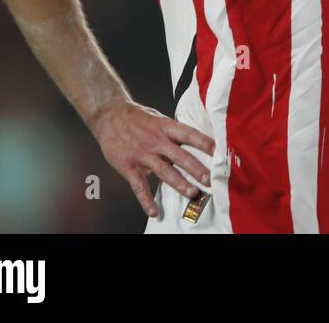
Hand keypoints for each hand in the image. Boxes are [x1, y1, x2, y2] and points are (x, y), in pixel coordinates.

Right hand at [89, 99, 215, 217]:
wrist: (109, 116)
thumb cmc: (138, 117)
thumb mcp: (160, 118)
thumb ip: (175, 132)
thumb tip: (198, 141)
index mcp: (166, 127)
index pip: (189, 135)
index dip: (205, 143)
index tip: (219, 152)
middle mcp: (156, 141)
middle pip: (180, 156)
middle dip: (197, 169)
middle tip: (210, 180)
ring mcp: (142, 155)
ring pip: (164, 172)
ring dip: (180, 184)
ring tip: (193, 193)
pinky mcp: (129, 167)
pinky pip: (139, 186)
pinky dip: (146, 200)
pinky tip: (154, 211)